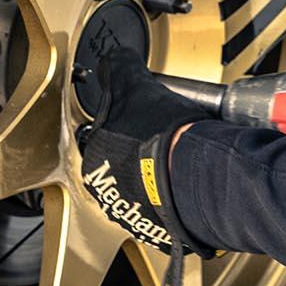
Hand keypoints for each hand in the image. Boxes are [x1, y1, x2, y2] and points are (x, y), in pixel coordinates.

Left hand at [77, 48, 215, 285]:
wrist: (191, 172)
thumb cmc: (156, 133)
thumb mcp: (132, 84)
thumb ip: (118, 68)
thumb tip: (114, 57)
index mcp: (93, 160)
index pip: (100, 139)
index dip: (120, 126)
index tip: (136, 122)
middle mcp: (108, 192)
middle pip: (119, 167)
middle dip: (136, 154)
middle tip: (158, 140)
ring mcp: (135, 213)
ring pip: (141, 190)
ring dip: (154, 178)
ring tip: (175, 162)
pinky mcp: (162, 228)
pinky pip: (164, 210)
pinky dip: (173, 198)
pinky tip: (185, 183)